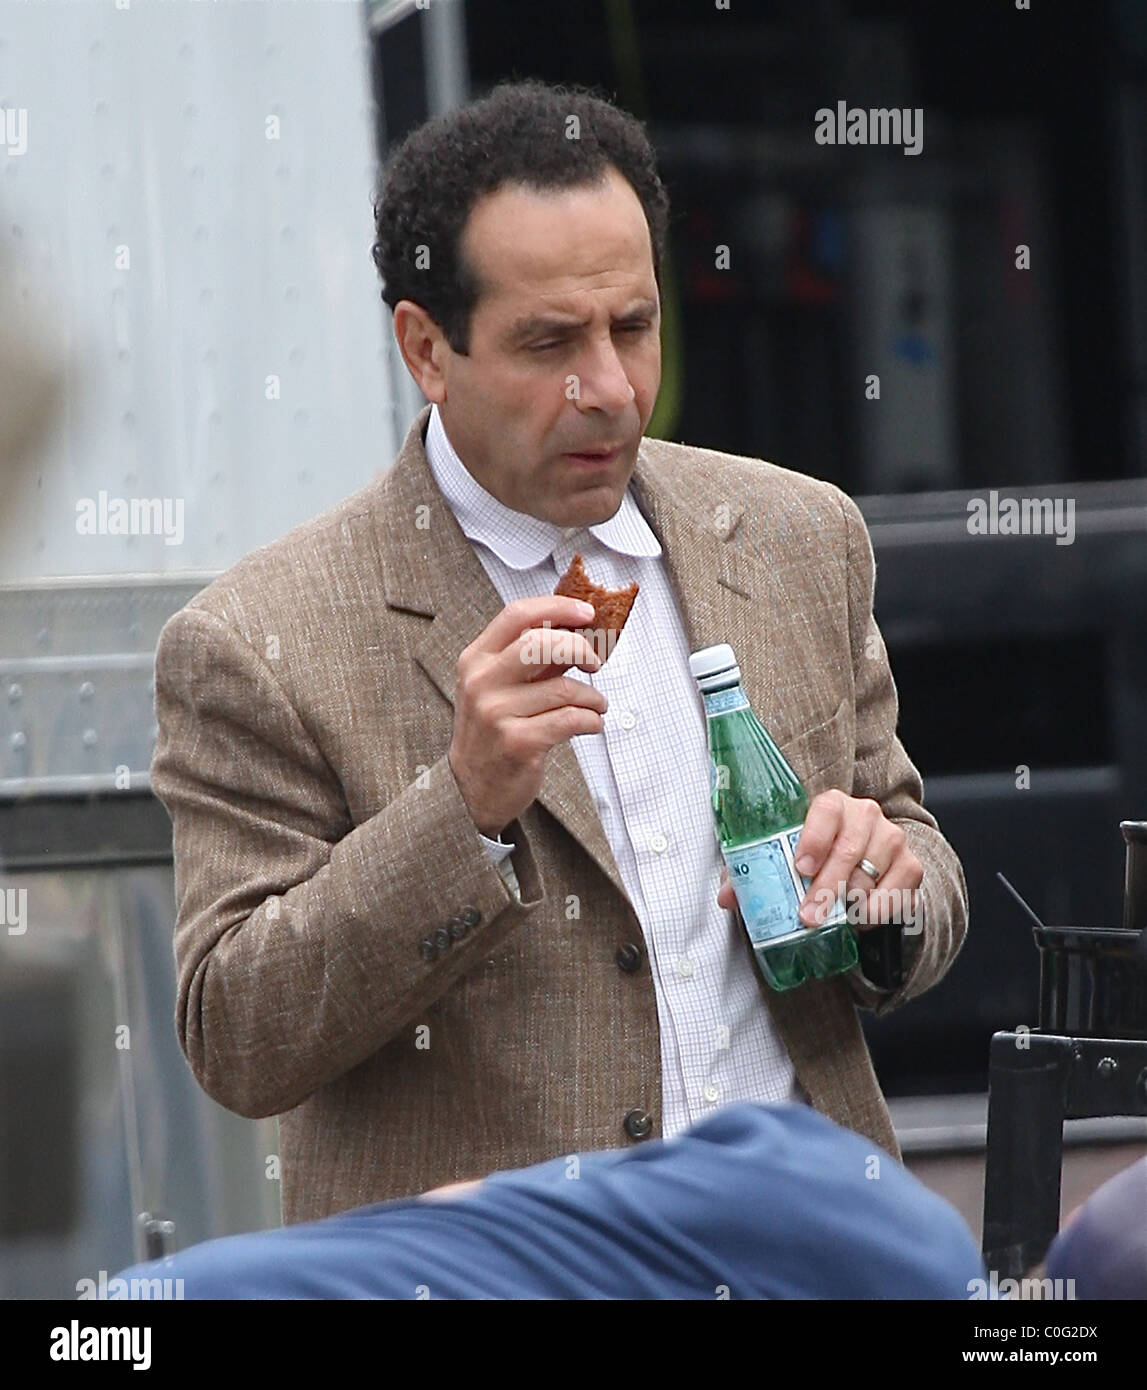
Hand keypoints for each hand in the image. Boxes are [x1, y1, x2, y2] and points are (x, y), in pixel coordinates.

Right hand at [448, 596, 608, 837]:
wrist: (475, 786)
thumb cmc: (493, 729)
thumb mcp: (500, 686)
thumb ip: (533, 658)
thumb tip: (576, 629)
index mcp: (476, 659)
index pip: (518, 615)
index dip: (557, 607)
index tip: (586, 613)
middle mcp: (482, 682)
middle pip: (540, 643)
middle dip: (580, 649)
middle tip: (594, 663)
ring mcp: (497, 713)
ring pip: (564, 688)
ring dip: (593, 697)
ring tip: (597, 705)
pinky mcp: (518, 742)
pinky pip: (570, 719)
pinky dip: (592, 720)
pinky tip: (592, 724)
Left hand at [716, 790, 921, 930]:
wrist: (862, 866)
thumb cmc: (815, 858)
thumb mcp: (781, 860)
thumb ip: (753, 873)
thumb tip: (728, 898)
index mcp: (831, 804)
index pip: (825, 811)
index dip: (813, 839)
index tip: (800, 869)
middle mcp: (865, 814)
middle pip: (848, 850)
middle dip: (826, 888)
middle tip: (808, 916)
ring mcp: (892, 838)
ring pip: (870, 875)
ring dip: (848, 904)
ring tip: (831, 920)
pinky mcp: (911, 866)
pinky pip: (896, 894)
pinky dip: (876, 912)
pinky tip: (858, 920)